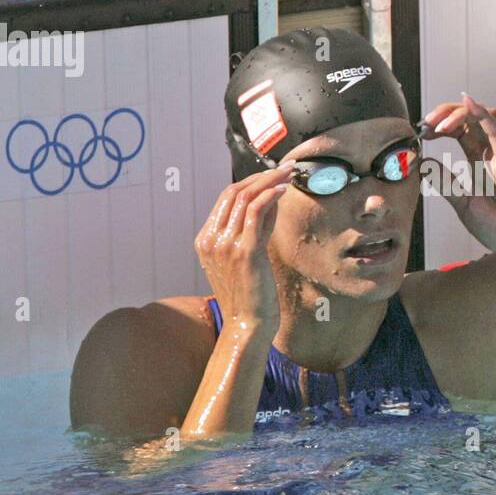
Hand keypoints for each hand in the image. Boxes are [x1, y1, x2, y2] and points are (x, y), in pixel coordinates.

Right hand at [194, 164, 292, 330]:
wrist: (246, 325)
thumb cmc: (249, 295)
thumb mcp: (246, 257)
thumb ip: (255, 229)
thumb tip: (272, 200)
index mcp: (205, 241)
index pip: (225, 199)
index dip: (250, 182)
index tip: (272, 175)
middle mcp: (211, 240)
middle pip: (233, 193)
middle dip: (261, 176)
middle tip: (285, 169)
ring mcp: (225, 245)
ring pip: (245, 198)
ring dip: (270, 181)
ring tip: (289, 174)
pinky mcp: (245, 251)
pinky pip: (255, 212)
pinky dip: (270, 195)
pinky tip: (284, 190)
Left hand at [420, 93, 495, 261]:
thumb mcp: (462, 203)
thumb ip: (444, 182)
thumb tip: (422, 162)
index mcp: (478, 162)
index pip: (459, 130)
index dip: (439, 125)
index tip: (421, 132)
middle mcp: (490, 154)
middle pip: (470, 118)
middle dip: (445, 113)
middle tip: (425, 123)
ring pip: (484, 117)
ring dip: (459, 112)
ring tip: (438, 123)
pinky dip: (482, 114)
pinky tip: (468, 103)